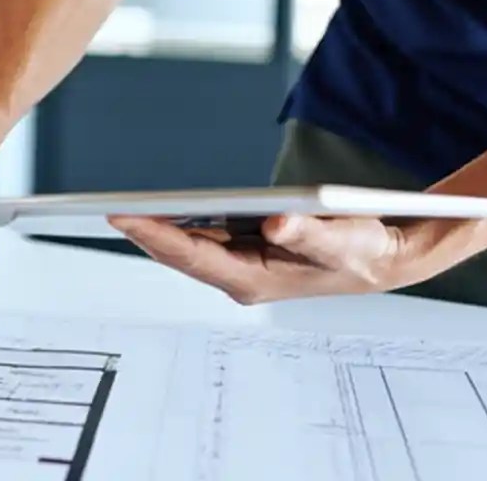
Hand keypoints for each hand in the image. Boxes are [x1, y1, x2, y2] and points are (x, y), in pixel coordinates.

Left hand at [108, 214, 427, 303]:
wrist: (383, 258)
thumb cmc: (363, 250)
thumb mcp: (343, 238)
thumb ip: (310, 232)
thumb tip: (277, 224)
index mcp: (254, 280)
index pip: (192, 256)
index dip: (154, 234)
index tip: (122, 217)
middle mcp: (240, 277)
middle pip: (179, 253)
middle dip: (142, 230)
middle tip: (104, 207)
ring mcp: (240, 265)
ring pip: (185, 246)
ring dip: (155, 227)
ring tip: (119, 206)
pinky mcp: (244, 250)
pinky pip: (200, 237)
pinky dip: (178, 223)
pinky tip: (159, 207)